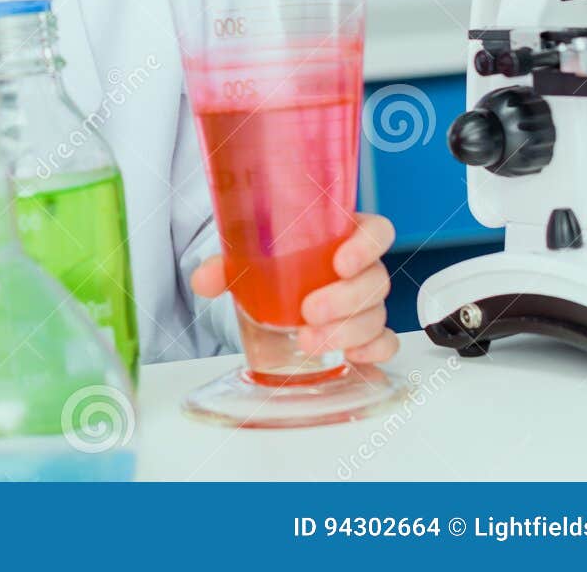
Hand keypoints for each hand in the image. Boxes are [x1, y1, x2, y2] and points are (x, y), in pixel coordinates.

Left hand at [189, 212, 396, 364]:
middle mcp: (360, 268)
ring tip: (308, 341)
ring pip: (376, 314)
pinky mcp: (365, 333)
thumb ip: (225, 265)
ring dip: (347, 330)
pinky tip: (351, 356)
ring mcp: (366, 302)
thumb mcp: (247, 258)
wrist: (267, 291)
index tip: (340, 263)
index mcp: (341, 234)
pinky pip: (384, 342)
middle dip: (345, 299)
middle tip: (309, 311)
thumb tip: (203, 280)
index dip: (366, 245)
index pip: (376, 231)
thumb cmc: (269, 263)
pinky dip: (372, 350)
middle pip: (375, 279)